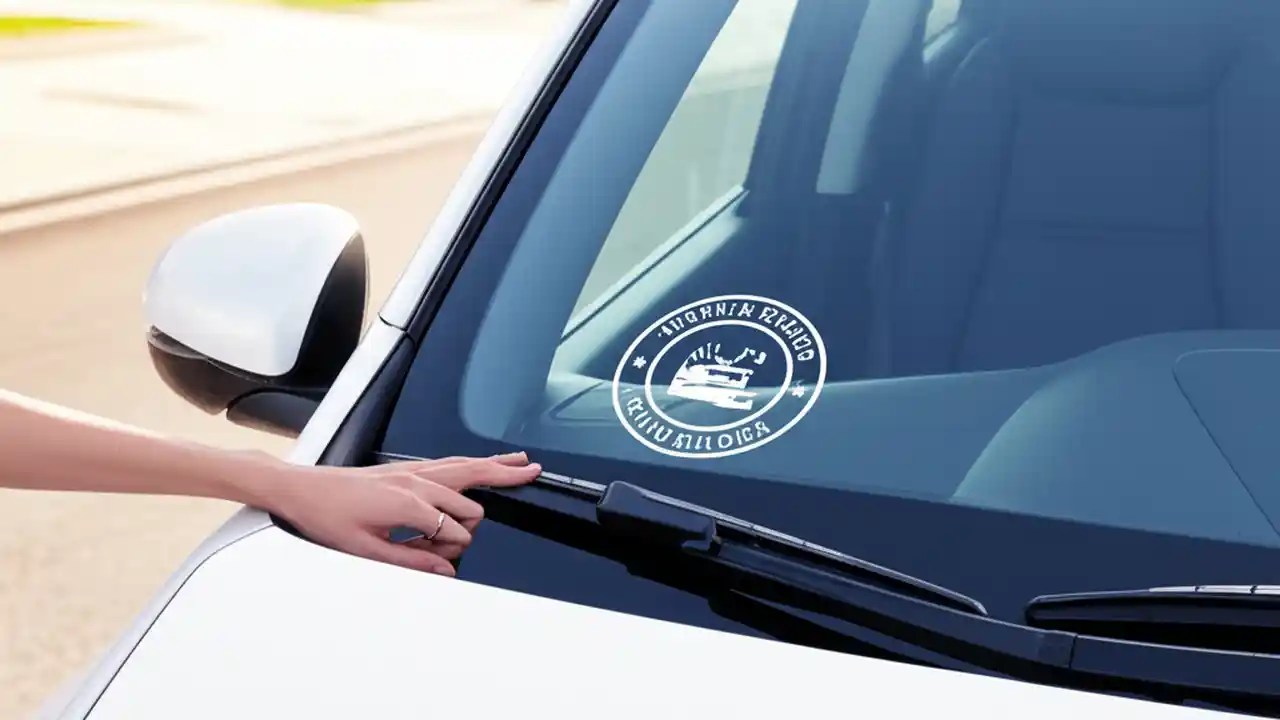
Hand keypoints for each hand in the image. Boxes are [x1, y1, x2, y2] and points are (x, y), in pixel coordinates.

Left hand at [259, 452, 540, 575]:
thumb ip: (411, 562)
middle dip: (473, 520)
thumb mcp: (365, 551)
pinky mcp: (408, 468)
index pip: (454, 530)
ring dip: (497, 469)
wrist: (301, 489)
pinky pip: (452, 462)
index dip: (447, 552)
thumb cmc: (327, 518)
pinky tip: (490, 462)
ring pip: (468, 467)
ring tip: (526, 466)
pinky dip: (476, 463)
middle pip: (472, 490)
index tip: (428, 561)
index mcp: (409, 501)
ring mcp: (413, 470)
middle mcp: (416, 480)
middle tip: (455, 540)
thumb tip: (447, 571)